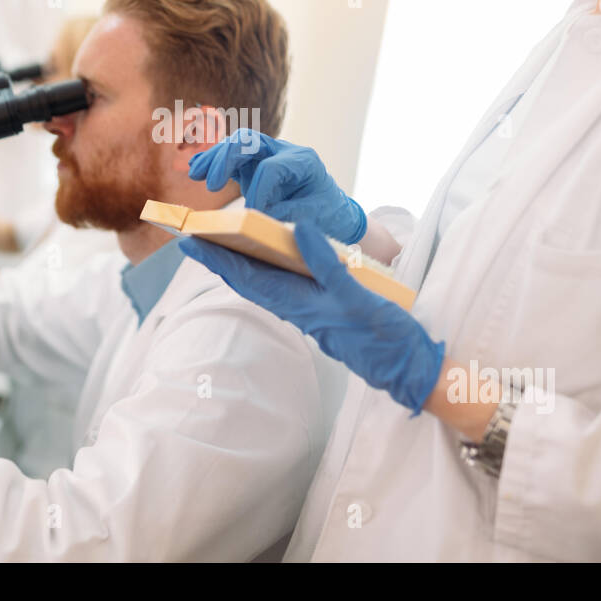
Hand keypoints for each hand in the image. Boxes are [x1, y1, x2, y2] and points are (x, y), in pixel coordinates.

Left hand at [181, 221, 444, 414]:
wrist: (410, 372)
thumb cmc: (386, 338)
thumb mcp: (358, 296)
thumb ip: (327, 263)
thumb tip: (297, 229)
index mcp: (301, 307)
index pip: (249, 278)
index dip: (218, 259)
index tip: (190, 241)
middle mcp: (300, 310)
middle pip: (251, 280)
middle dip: (223, 257)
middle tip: (197, 234)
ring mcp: (312, 312)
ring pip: (268, 283)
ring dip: (245, 262)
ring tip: (226, 240)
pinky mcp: (326, 312)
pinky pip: (289, 286)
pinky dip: (274, 268)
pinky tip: (276, 258)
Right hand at [188, 129, 365, 243]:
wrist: (333, 210)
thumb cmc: (328, 213)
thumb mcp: (317, 216)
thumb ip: (290, 214)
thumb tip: (259, 216)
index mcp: (303, 161)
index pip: (272, 167)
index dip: (258, 190)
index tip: (251, 213)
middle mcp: (284, 152)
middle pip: (249, 142)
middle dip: (227, 159)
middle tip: (212, 185)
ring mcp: (267, 156)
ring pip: (236, 145)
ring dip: (214, 158)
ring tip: (195, 173)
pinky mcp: (254, 165)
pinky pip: (231, 158)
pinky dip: (213, 162)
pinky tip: (196, 170)